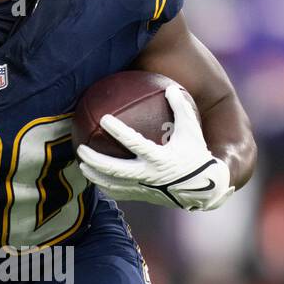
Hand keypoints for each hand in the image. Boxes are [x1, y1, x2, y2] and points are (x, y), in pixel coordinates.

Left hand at [76, 83, 234, 210]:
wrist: (203, 188)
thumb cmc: (196, 154)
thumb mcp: (192, 130)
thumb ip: (181, 108)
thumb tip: (170, 87)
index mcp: (160, 158)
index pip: (133, 143)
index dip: (118, 131)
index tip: (104, 118)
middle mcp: (149, 175)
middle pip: (115, 169)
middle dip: (95, 160)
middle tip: (81, 149)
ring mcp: (144, 188)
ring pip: (113, 184)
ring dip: (95, 176)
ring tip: (82, 166)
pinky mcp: (143, 196)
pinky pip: (120, 193)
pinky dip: (106, 186)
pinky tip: (96, 179)